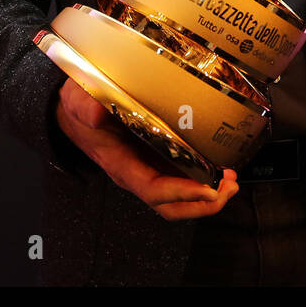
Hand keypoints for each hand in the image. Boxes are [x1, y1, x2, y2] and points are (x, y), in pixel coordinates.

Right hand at [55, 78, 239, 219]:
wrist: (73, 112)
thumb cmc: (79, 108)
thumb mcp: (78, 100)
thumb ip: (86, 105)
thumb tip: (96, 112)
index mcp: (121, 166)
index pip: (153, 190)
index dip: (181, 192)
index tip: (207, 188)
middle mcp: (137, 175)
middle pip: (172, 206)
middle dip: (204, 204)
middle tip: (229, 187)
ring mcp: (149, 170)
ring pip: (180, 199)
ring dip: (209, 197)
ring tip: (232, 182)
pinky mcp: (158, 161)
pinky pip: (183, 181)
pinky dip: (205, 181)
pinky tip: (221, 168)